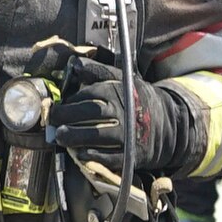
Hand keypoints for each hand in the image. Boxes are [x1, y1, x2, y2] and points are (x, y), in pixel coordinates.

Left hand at [46, 53, 191, 169]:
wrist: (168, 124)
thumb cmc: (137, 100)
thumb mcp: (123, 80)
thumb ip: (99, 71)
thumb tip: (76, 63)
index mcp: (119, 92)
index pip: (90, 93)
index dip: (70, 100)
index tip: (57, 106)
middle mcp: (123, 111)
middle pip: (91, 112)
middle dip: (68, 117)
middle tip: (53, 121)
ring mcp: (128, 134)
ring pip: (98, 135)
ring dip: (76, 137)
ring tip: (60, 137)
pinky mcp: (131, 154)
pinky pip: (109, 157)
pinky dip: (93, 157)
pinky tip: (80, 154)